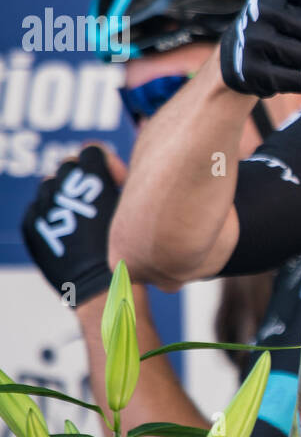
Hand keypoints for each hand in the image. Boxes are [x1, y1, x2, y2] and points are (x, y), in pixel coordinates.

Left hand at [21, 144, 124, 305]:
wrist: (101, 285)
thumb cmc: (126, 248)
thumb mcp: (134, 207)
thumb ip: (122, 182)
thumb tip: (113, 172)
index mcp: (90, 175)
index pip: (92, 150)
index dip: (106, 164)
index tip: (115, 183)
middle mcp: (62, 184)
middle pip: (69, 166)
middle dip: (83, 180)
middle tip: (97, 203)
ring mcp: (43, 204)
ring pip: (50, 186)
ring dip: (64, 196)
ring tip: (80, 219)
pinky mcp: (30, 225)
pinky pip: (37, 209)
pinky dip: (50, 215)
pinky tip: (68, 232)